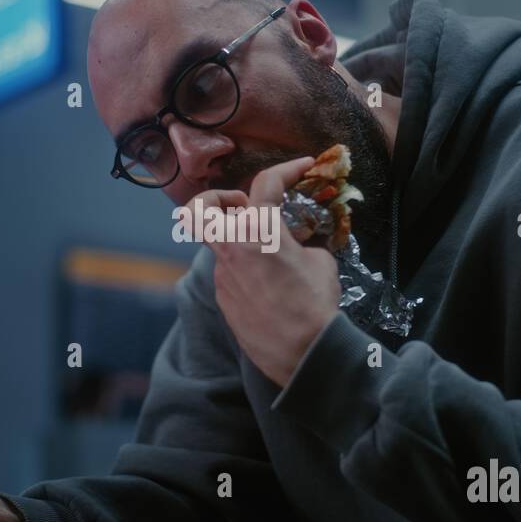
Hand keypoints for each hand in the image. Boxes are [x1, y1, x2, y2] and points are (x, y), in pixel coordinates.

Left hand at [198, 156, 340, 385]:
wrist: (302, 354)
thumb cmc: (315, 305)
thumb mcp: (321, 262)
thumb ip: (302, 243)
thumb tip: (296, 245)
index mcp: (260, 230)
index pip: (265, 183)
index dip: (286, 169)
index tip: (303, 167)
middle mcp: (232, 248)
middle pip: (199, 209)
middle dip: (216, 199)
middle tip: (243, 207)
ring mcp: (222, 275)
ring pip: (220, 244)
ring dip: (241, 241)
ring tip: (270, 255)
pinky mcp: (222, 299)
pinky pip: (229, 273)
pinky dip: (246, 271)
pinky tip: (270, 287)